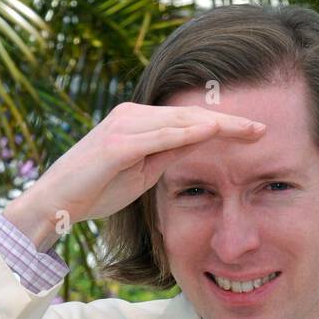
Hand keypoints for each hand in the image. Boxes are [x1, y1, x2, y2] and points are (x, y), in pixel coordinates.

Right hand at [3, 102, 266, 249]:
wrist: (56, 203)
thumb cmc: (95, 192)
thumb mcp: (140, 174)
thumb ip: (164, 158)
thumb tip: (191, 150)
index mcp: (139, 121)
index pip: (189, 121)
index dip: (223, 125)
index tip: (253, 133)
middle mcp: (132, 114)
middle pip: (190, 115)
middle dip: (228, 122)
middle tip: (263, 128)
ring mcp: (125, 125)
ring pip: (180, 121)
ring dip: (217, 124)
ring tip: (248, 130)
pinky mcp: (117, 143)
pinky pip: (160, 135)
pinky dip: (187, 133)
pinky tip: (212, 131)